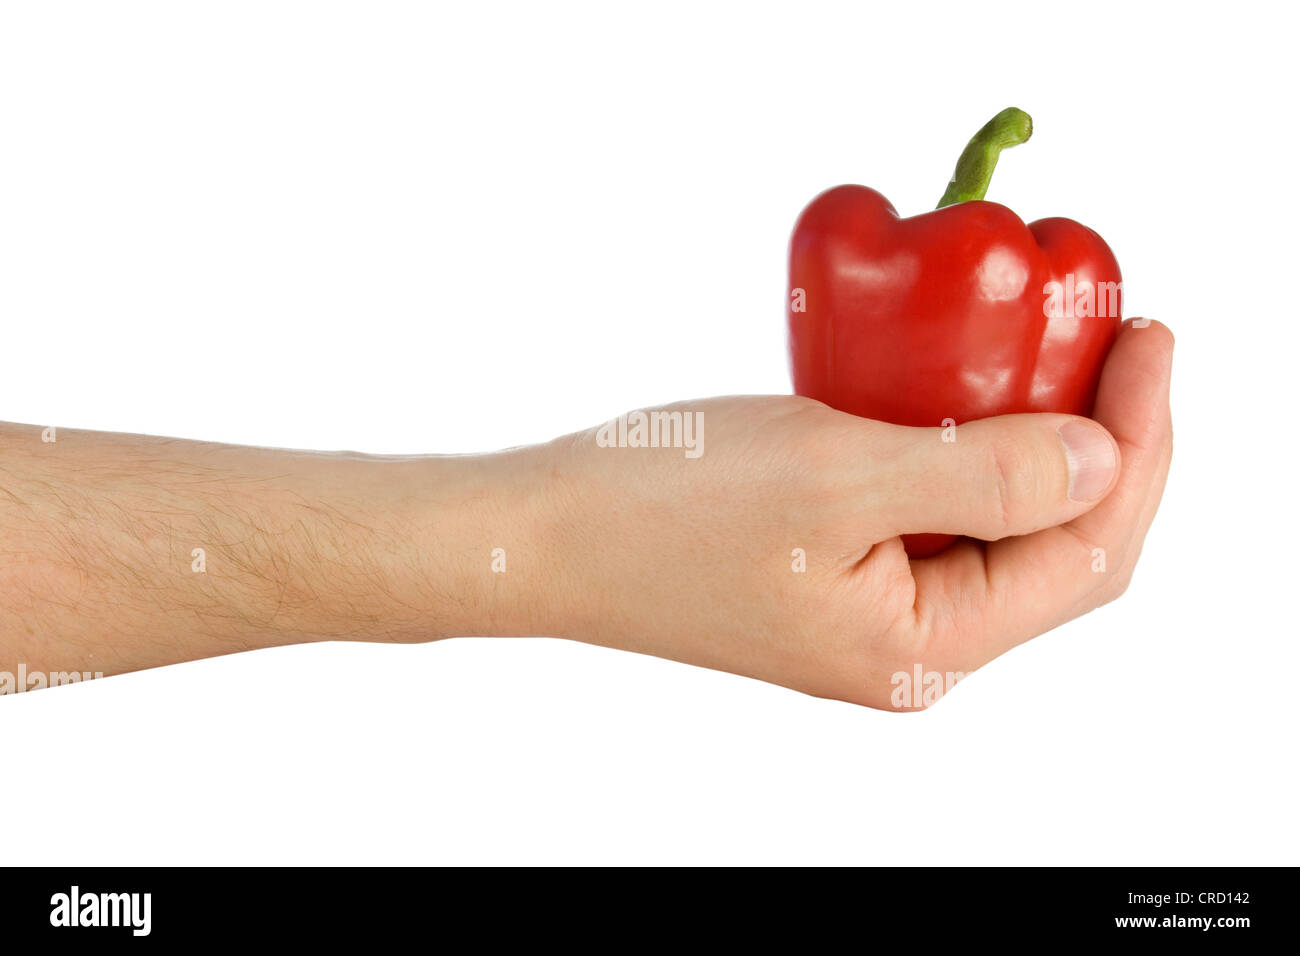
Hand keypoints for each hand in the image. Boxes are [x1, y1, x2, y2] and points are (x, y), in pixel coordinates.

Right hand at [523, 319, 1172, 707]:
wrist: (543, 532)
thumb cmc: (666, 510)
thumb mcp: (837, 477)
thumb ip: (986, 474)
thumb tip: (1105, 459)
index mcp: (923, 651)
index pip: (1085, 555)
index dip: (1140, 446)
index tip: (1149, 339)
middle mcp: (909, 648)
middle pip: (1056, 548)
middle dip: (1109, 446)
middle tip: (1125, 338)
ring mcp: (871, 611)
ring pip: (999, 527)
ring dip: (1044, 443)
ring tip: (1069, 353)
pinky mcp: (835, 571)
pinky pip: (936, 511)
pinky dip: (970, 447)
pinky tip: (974, 387)